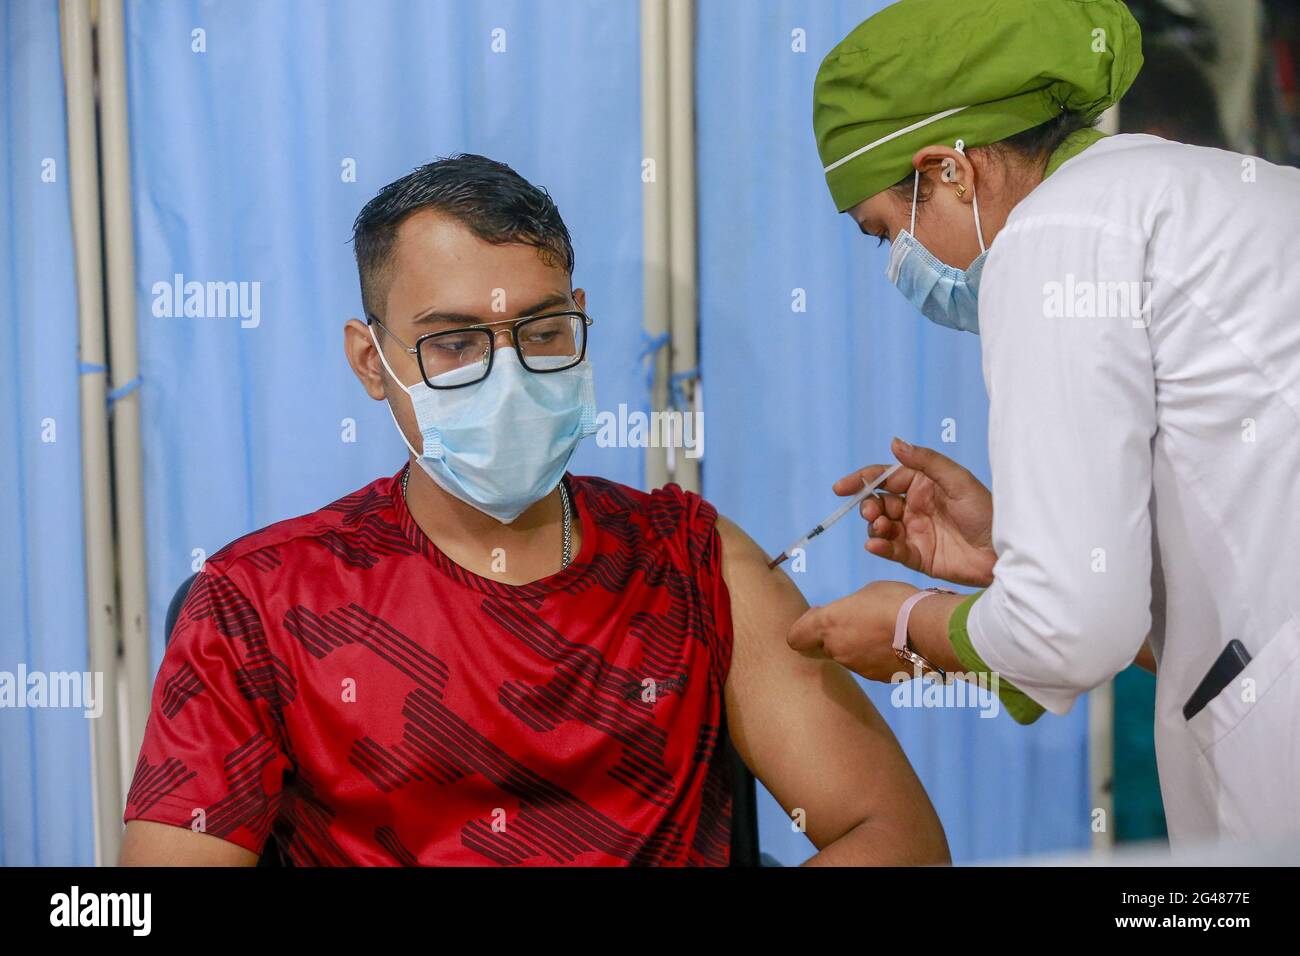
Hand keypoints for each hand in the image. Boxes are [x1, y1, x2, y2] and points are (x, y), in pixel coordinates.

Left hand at [787, 581, 918, 681]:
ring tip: (884, 631)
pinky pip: (871, 666)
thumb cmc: (895, 601)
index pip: (795, 638)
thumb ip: (848, 609)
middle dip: (837, 635)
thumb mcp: (865, 594)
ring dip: (859, 647)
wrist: (927, 629)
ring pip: (849, 657)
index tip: (820, 616)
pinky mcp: (877, 678)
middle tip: (860, 620)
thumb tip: (848, 617)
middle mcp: (837, 649)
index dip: (804, 627)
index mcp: (827, 624)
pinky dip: (877, 658)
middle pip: (826, 646)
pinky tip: (896, 644)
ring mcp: (857, 667)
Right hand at [842, 438, 995, 586]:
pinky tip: (875, 544)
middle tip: (872, 511)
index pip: (885, 478)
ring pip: (881, 527)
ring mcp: (916, 532)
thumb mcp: (958, 480)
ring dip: (874, 525)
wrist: (1005, 552)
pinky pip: (892, 550)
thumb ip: (925, 461)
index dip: (862, 481)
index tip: (841, 488)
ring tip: (882, 527)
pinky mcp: (918, 557)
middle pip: (879, 503)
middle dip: (868, 506)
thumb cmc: (988, 512)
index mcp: (924, 484)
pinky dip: (880, 547)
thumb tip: (894, 442)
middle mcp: (916, 507)